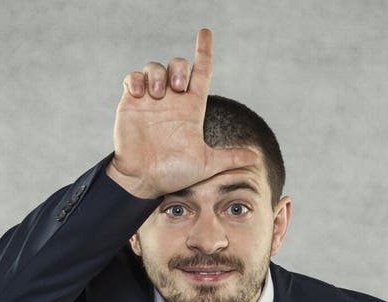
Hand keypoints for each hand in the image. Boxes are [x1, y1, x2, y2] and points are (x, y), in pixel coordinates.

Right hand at [106, 28, 259, 198]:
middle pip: (177, 66)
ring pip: (155, 68)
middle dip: (178, 67)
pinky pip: (133, 78)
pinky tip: (139, 94)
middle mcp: (172, 101)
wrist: (145, 181)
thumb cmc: (174, 174)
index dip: (203, 51)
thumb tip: (256, 157)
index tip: (205, 33)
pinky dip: (136, 80)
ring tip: (158, 94)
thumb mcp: (206, 164)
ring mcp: (151, 101)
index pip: (201, 72)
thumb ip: (229, 157)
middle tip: (178, 85)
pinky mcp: (132, 104)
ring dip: (158, 74)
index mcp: (191, 109)